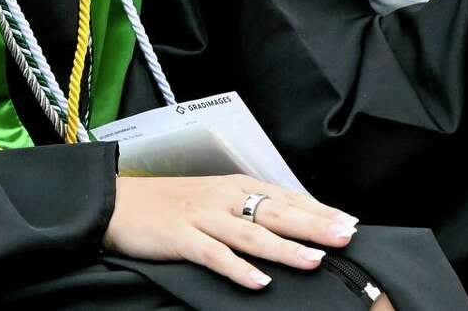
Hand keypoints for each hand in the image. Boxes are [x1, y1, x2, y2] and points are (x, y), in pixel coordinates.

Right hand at [104, 175, 358, 289]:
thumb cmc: (169, 204)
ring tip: (314, 260)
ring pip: (251, 234)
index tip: (349, 221)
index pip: (285, 197)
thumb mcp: (213, 199)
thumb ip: (246, 209)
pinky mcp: (182, 237)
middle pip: (276, 213)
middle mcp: (223, 198)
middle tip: (346, 236)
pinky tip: (258, 281)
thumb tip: (286, 224)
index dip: (318, 210)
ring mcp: (203, 217)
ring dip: (284, 248)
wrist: (118, 202)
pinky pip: (215, 255)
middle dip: (314, 225)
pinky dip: (238, 268)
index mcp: (235, 186)